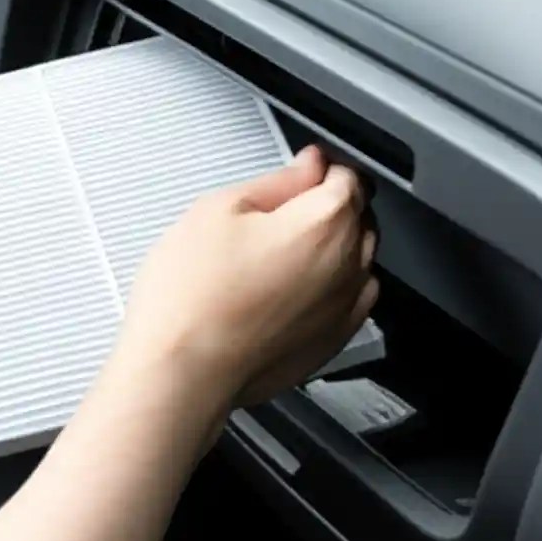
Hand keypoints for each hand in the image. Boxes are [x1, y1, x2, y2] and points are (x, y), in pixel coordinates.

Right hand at [112, 145, 376, 423]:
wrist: (184, 372)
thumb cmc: (191, 297)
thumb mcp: (218, 209)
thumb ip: (276, 181)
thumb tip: (307, 167)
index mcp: (325, 222)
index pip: (347, 177)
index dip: (318, 170)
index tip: (295, 174)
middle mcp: (349, 265)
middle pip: (358, 218)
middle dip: (326, 209)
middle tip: (272, 218)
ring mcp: (345, 308)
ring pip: (355, 260)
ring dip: (329, 250)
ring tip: (273, 259)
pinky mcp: (333, 341)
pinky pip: (347, 300)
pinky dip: (327, 289)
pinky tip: (284, 292)